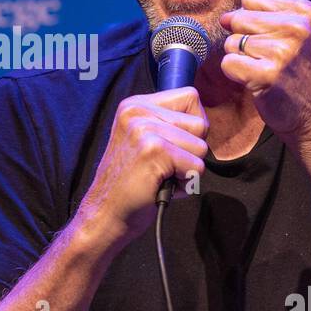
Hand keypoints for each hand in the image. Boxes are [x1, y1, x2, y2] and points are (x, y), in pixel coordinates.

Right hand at [77, 86, 208, 244]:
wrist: (105, 213)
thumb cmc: (131, 182)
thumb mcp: (142, 139)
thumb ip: (168, 123)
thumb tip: (205, 120)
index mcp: (135, 105)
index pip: (190, 96)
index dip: (194, 125)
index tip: (176, 145)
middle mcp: (138, 111)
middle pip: (200, 124)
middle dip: (191, 151)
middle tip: (164, 166)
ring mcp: (145, 130)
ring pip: (201, 147)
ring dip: (188, 169)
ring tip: (161, 176)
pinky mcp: (154, 151)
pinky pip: (196, 167)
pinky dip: (185, 184)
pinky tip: (161, 186)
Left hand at [219, 0, 310, 144]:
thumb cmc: (302, 71)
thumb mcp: (298, 34)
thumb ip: (261, 17)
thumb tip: (224, 18)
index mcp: (305, 11)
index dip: (252, 19)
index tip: (271, 37)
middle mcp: (296, 28)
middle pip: (239, 18)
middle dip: (244, 38)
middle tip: (268, 58)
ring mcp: (282, 52)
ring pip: (232, 42)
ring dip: (242, 58)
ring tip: (266, 69)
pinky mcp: (267, 75)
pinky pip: (228, 63)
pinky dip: (236, 74)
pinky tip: (256, 80)